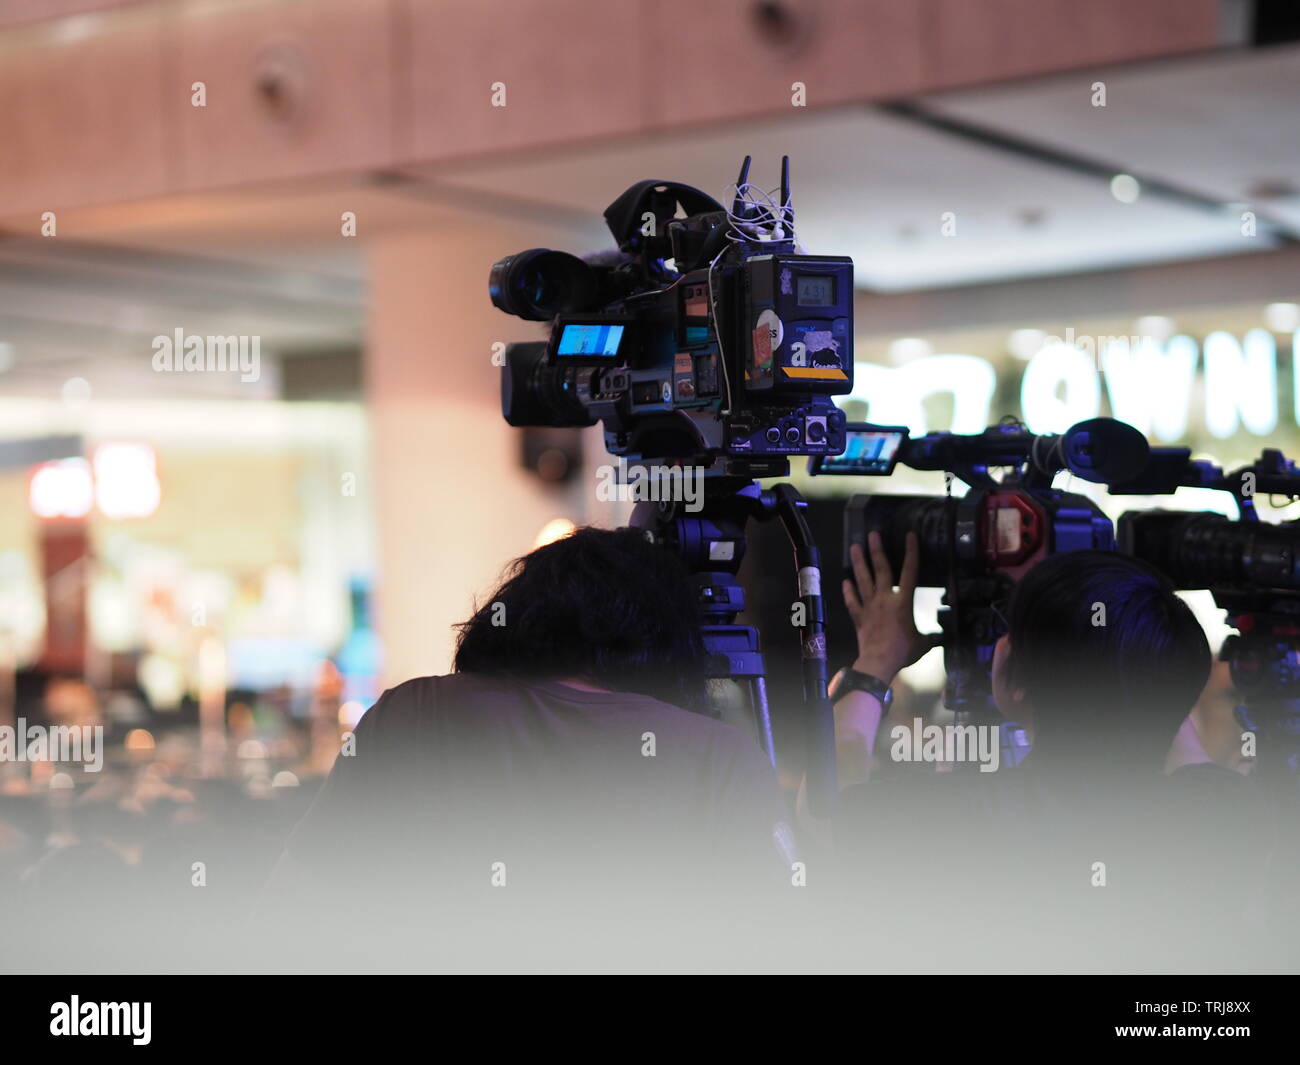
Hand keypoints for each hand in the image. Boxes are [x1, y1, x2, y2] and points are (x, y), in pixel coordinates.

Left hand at [842, 530, 928, 683]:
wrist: (879, 662)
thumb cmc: (903, 652)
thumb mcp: (923, 644)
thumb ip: (931, 637)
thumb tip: (941, 637)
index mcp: (903, 602)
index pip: (910, 572)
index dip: (911, 552)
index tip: (910, 535)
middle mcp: (885, 599)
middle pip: (881, 569)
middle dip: (877, 550)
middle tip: (872, 534)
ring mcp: (869, 606)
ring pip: (863, 580)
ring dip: (858, 563)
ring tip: (854, 547)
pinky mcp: (859, 617)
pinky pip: (852, 601)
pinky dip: (848, 591)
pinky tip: (844, 581)